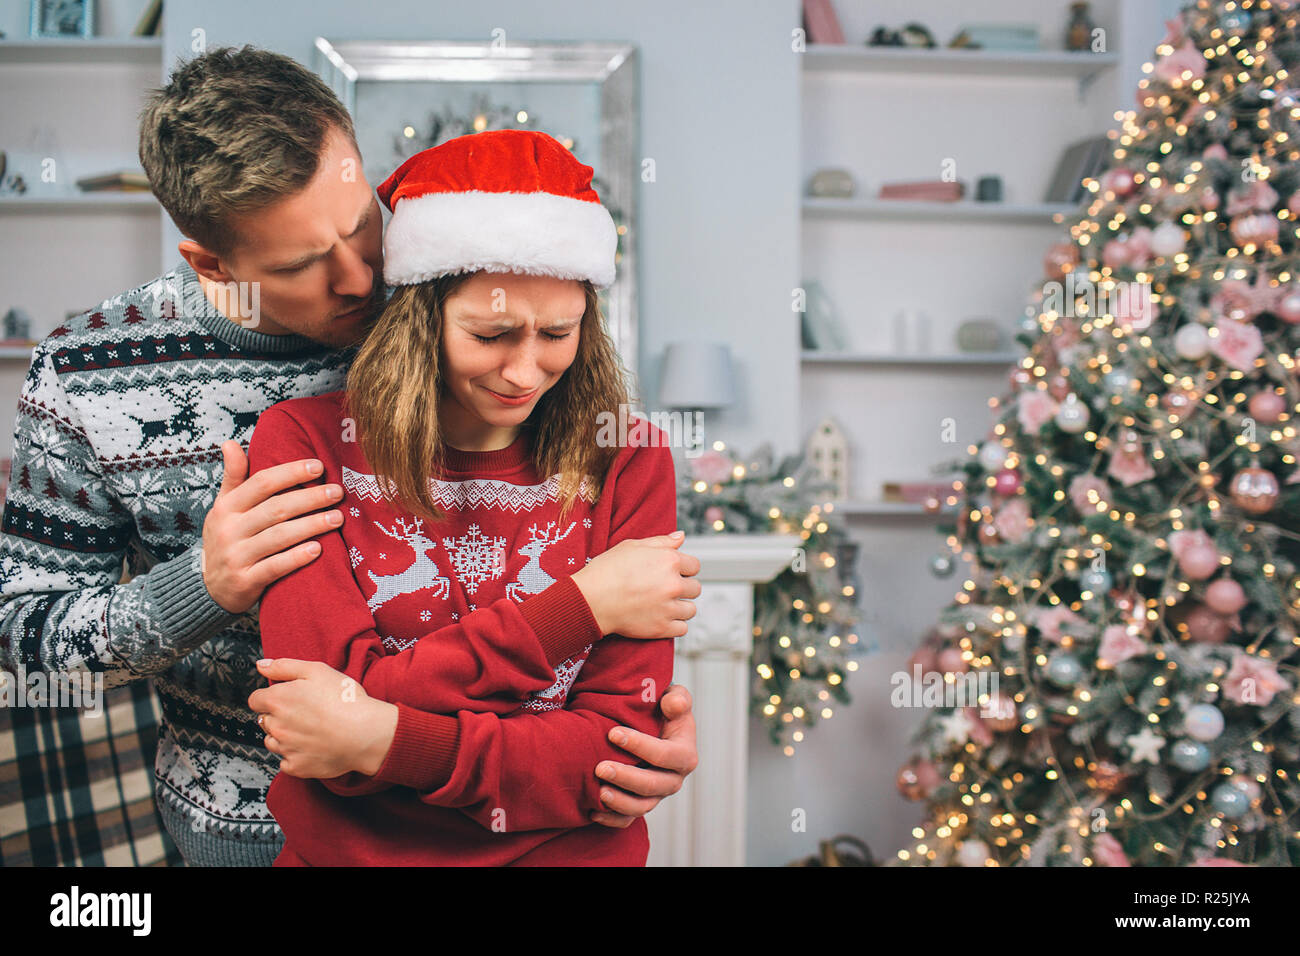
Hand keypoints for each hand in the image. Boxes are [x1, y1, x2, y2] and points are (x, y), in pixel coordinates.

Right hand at [201, 440, 345, 613]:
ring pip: (279, 537)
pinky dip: (296, 558)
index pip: (262, 483)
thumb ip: (233, 477)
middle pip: (275, 508)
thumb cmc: (226, 539)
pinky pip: (275, 567)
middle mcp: (230, 529)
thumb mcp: (224, 507)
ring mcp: (236, 556)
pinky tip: (318, 549)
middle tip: (337, 492)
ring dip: (311, 526)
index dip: (291, 473)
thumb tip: (230, 443)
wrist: (209, 587)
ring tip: (337, 518)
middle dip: (309, 498)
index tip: (319, 466)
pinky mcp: (245, 581)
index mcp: (227, 507)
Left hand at [248, 658, 397, 778]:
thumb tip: (261, 665)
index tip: (287, 697)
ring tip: (309, 730)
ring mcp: (285, 748)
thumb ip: (284, 666)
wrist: (365, 733)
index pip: (255, 699)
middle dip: (278, 716)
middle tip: (304, 712)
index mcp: (278, 700)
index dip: (270, 696)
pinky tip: (312, 746)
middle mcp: (276, 725)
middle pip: (264, 720)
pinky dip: (294, 755)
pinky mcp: (296, 766)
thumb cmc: (345, 700)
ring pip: (272, 741)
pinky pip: (286, 761)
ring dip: (283, 736)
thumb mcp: (317, 670)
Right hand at [572, 532, 700, 638]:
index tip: (672, 573)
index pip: (695, 565)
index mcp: (669, 561)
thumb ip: (661, 541)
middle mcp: (673, 584)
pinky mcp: (662, 628)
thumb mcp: (632, 546)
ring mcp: (669, 607)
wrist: (590, 599)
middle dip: (683, 588)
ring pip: (691, 609)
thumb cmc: (607, 570)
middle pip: (695, 588)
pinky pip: (682, 628)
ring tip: (663, 604)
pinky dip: (674, 625)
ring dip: (681, 607)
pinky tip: (661, 618)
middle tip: (665, 589)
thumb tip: (681, 536)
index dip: (683, 569)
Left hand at [590, 683, 698, 827]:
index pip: (665, 755)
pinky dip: (611, 819)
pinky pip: (627, 820)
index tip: (612, 733)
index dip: (640, 745)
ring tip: (599, 792)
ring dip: (620, 802)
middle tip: (600, 768)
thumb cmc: (662, 710)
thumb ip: (677, 698)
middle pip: (653, 785)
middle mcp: (673, 779)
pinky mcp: (640, 804)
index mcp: (684, 754)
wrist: (653, 728)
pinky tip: (592, 811)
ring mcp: (657, 796)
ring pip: (641, 807)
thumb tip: (672, 704)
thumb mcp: (674, 699)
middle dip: (626, 778)